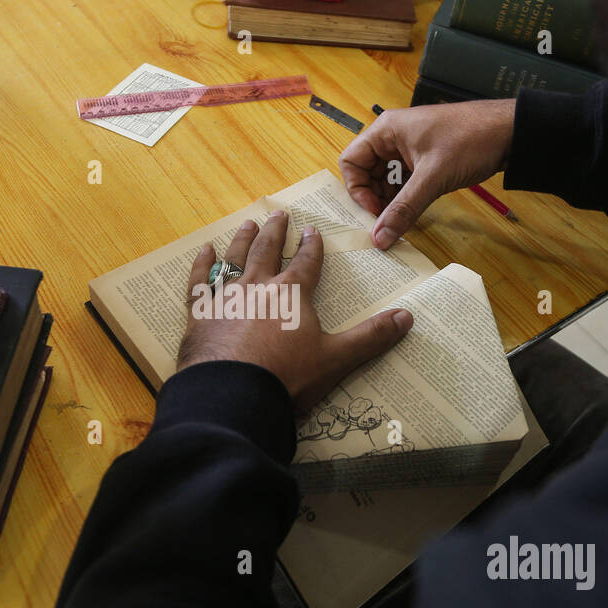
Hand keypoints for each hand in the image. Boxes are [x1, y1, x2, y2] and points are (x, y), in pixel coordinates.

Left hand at [177, 211, 413, 412]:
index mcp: (292, 293)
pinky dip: (202, 265)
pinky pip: (201, 281)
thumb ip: (370, 337)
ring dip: (243, 240)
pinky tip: (204, 253)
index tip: (313, 231)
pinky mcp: (200, 314)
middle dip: (276, 232)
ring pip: (235, 259)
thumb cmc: (287, 376)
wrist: (232, 394)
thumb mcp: (336, 359)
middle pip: (268, 251)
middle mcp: (258, 286)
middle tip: (279, 214)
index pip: (307, 263)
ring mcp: (226, 297)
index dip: (313, 247)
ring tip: (248, 224)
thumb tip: (407, 317)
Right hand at [338, 99, 516, 248]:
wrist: (511, 132)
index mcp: (386, 130)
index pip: (351, 162)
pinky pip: (405, 182)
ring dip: (391, 201)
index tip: (374, 211)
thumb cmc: (471, 139)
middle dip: (374, 198)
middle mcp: (393, 137)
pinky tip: (414, 212)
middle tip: (386, 222)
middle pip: (366, 173)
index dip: (357, 189)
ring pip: (386, 180)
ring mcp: (410, 149)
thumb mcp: (433, 178)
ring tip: (401, 220)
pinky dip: (406, 198)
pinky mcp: (425, 160)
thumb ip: (404, 209)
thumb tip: (380, 238)